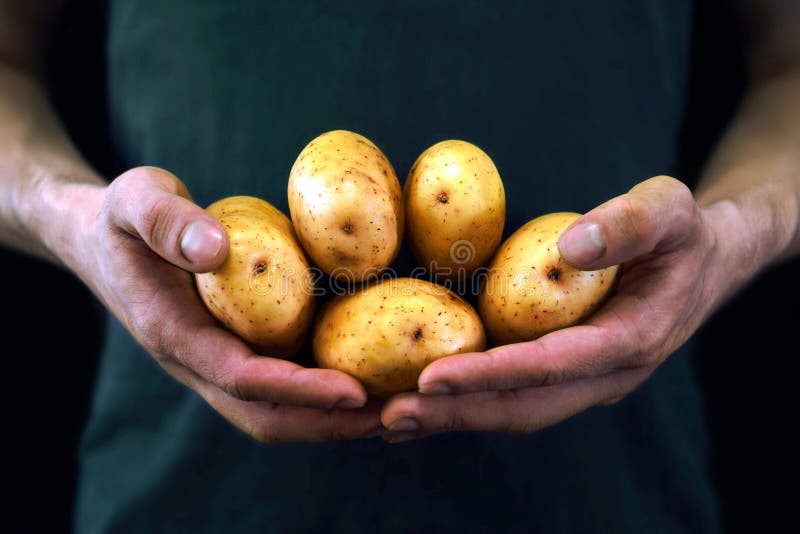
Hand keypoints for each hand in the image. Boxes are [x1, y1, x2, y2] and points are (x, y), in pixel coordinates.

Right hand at [64, 167, 380, 442]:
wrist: (100, 241)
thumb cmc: (122, 217)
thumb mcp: (134, 200)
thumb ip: (166, 220)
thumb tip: (218, 249)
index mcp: (175, 335)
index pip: (243, 378)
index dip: (299, 389)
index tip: (355, 390)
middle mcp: (198, 363)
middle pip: (267, 415)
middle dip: (328, 423)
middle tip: (393, 414)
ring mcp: (216, 363)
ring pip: (275, 412)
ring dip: (331, 418)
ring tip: (393, 407)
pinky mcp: (234, 352)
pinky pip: (280, 385)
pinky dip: (321, 392)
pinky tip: (368, 375)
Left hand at [381, 176, 731, 441]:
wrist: (702, 266)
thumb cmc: (680, 233)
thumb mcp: (669, 210)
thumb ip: (630, 224)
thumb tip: (571, 247)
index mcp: (631, 340)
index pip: (552, 365)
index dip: (491, 373)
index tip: (432, 377)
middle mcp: (605, 375)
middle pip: (524, 405)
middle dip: (456, 413)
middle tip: (390, 416)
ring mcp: (585, 381)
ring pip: (515, 410)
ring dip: (453, 417)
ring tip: (389, 420)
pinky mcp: (566, 375)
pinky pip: (513, 395)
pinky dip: (468, 403)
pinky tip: (422, 402)